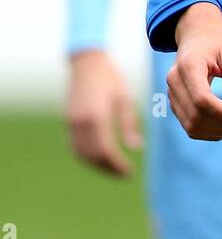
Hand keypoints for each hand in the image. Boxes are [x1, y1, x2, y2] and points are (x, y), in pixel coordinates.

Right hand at [66, 49, 143, 176]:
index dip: (117, 165)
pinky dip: (86, 157)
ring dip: (97, 165)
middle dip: (108, 168)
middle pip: (93, 156)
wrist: (87, 63)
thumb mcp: (125, 99)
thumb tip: (137, 148)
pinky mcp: (68, 122)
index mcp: (97, 117)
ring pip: (81, 154)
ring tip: (114, 170)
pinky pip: (75, 146)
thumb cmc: (110, 79)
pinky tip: (99, 159)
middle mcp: (81, 123)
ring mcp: (72, 123)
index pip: (105, 150)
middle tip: (124, 174)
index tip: (129, 172)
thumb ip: (129, 125)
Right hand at [166, 2, 221, 140]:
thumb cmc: (218, 44)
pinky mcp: (177, 104)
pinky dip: (213, 131)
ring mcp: (172, 94)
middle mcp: (174, 82)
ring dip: (220, 132)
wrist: (198, 37)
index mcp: (188, 66)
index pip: (202, 100)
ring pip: (193, 126)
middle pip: (197, 116)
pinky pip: (192, 126)